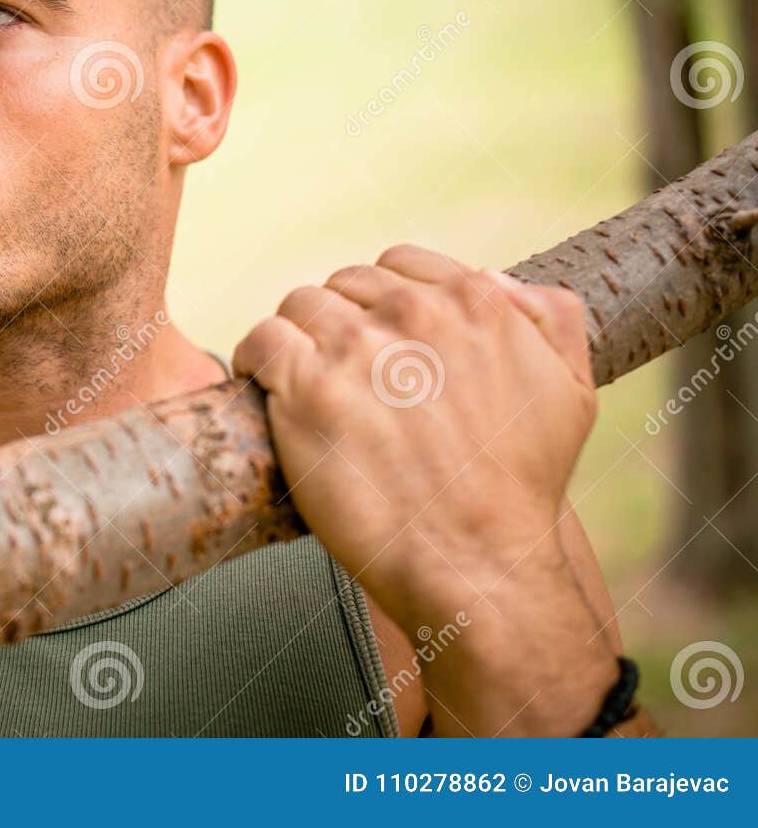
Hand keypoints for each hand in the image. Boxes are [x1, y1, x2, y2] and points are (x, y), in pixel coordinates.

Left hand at [233, 244, 616, 733]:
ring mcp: (356, 348)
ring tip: (305, 383)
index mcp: (475, 301)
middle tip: (343, 374)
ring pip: (300, 306)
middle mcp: (414, 312)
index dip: (382, 303)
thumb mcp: (570, 391)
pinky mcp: (307, 388)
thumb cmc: (520, 489)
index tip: (377, 341)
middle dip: (342, 323)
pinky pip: (262, 341)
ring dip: (299, 339)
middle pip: (346, 286)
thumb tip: (499, 278)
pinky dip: (256, 359)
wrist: (478, 562)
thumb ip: (551, 319)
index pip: (399, 266)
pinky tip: (265, 385)